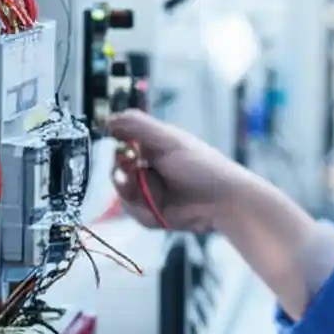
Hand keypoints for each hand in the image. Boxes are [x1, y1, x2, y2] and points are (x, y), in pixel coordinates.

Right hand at [107, 109, 257, 232]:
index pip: (121, 144)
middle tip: (134, 175)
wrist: (224, 202)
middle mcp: (149, 168)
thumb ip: (138, 126)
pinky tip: (159, 210)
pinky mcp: (153, 213)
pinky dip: (143, 213)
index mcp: (153, 146)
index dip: (116, 149)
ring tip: (151, 196)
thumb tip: (109, 119)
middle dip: (122, 177)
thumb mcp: (168, 141)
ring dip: (133, 197)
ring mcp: (150, 191)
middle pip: (117, 172)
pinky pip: (134, 214)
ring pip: (123, 195)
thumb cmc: (202, 166)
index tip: (120, 153)